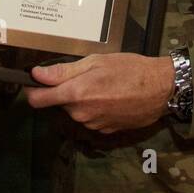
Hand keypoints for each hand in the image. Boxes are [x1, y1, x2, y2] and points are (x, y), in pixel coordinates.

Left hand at [25, 53, 173, 132]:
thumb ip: (64, 71)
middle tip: (87, 75)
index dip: (33, 90)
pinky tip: (111, 97)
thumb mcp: (96, 62)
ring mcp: (93, 124)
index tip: (35, 82)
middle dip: (66, 91)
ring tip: (103, 85)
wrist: (160, 89)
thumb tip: (36, 74)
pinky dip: (95, 108)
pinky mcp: (105, 130)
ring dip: (83, 100)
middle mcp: (81, 114)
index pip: (38, 100)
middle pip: (59, 103)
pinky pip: (90, 118)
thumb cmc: (130, 69)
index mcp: (76, 94)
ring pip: (76, 111)